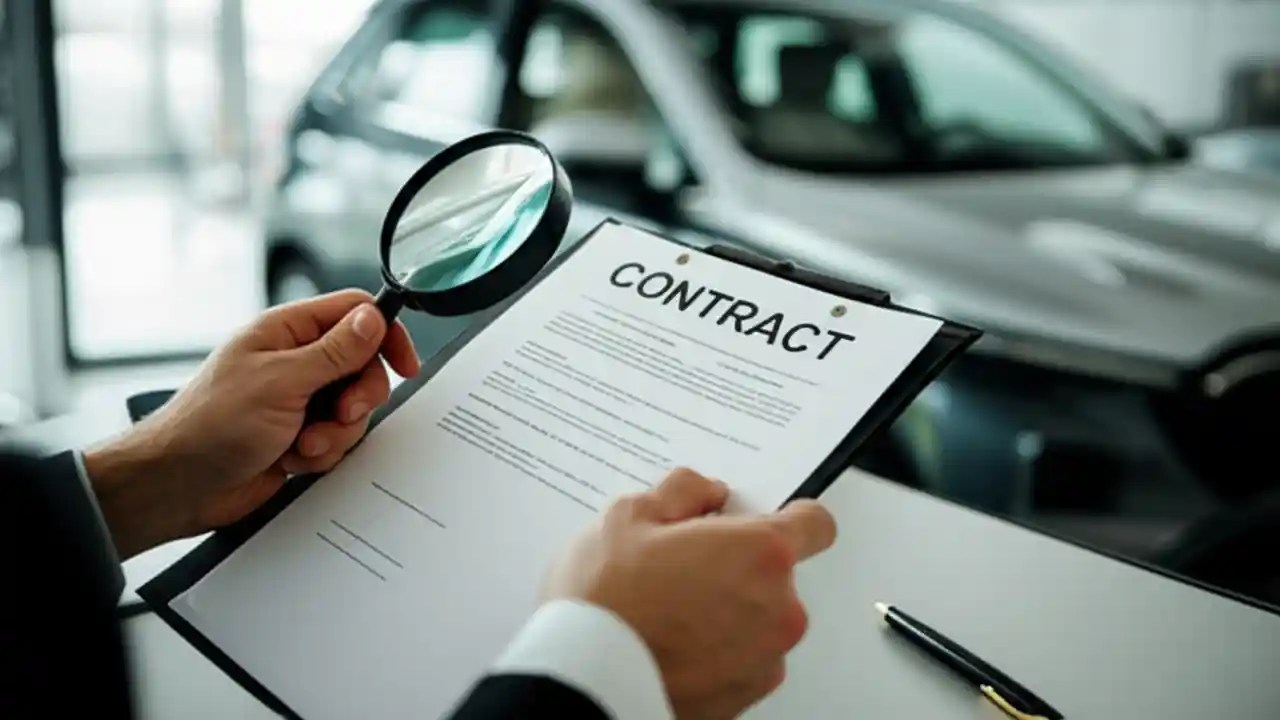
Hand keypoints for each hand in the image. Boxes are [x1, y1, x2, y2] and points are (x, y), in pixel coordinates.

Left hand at [86, 290, 420, 557]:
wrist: (178, 485)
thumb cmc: (210, 426)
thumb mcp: (281, 382)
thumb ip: (334, 351)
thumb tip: (372, 319)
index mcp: (287, 332)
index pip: (354, 313)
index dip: (385, 335)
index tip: (404, 365)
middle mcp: (295, 360)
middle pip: (363, 365)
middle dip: (359, 396)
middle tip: (340, 412)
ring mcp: (298, 398)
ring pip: (353, 408)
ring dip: (336, 432)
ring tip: (303, 443)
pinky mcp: (299, 434)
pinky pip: (337, 439)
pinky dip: (322, 453)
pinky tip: (291, 458)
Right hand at [542, 468, 836, 718]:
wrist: (587, 680)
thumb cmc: (608, 600)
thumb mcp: (630, 516)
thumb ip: (683, 490)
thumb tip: (707, 493)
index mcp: (761, 553)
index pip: (815, 524)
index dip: (788, 518)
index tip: (757, 524)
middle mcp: (779, 607)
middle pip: (776, 574)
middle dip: (737, 567)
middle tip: (680, 568)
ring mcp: (766, 658)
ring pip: (759, 619)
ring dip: (728, 612)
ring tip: (667, 612)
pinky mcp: (747, 695)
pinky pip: (743, 660)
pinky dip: (717, 652)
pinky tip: (672, 645)